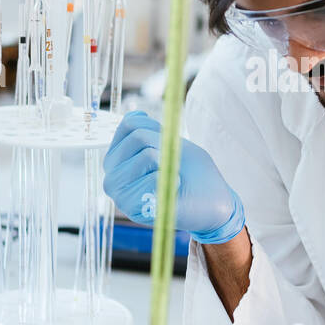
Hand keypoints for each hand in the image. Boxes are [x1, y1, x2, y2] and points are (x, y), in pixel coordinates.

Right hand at [102, 111, 245, 244]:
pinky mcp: (132, 208)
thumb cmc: (192, 173)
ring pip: (146, 155)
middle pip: (137, 137)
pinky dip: (171, 181)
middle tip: (173, 167)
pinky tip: (173, 193)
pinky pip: (154, 178)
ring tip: (172, 180)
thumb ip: (147, 129)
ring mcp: (119, 194)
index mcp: (118, 159)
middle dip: (165, 147)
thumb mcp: (170, 143)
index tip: (168, 148)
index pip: (130, 125)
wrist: (212, 203)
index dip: (158, 130)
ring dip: (169, 165)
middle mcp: (112, 176)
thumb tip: (135, 116)